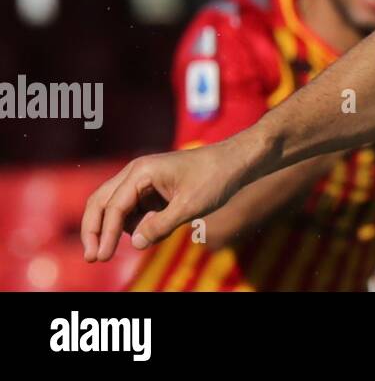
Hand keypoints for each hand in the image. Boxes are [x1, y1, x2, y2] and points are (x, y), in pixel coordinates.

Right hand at [81, 141, 251, 261]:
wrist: (237, 161)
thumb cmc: (216, 178)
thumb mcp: (190, 206)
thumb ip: (161, 226)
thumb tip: (136, 243)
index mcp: (141, 171)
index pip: (114, 206)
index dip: (106, 234)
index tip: (102, 258)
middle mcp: (136, 173)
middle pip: (101, 202)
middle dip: (94, 230)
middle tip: (92, 258)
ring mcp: (143, 181)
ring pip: (114, 207)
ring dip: (111, 229)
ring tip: (114, 251)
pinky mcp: (152, 190)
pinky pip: (132, 210)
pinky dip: (131, 225)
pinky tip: (146, 235)